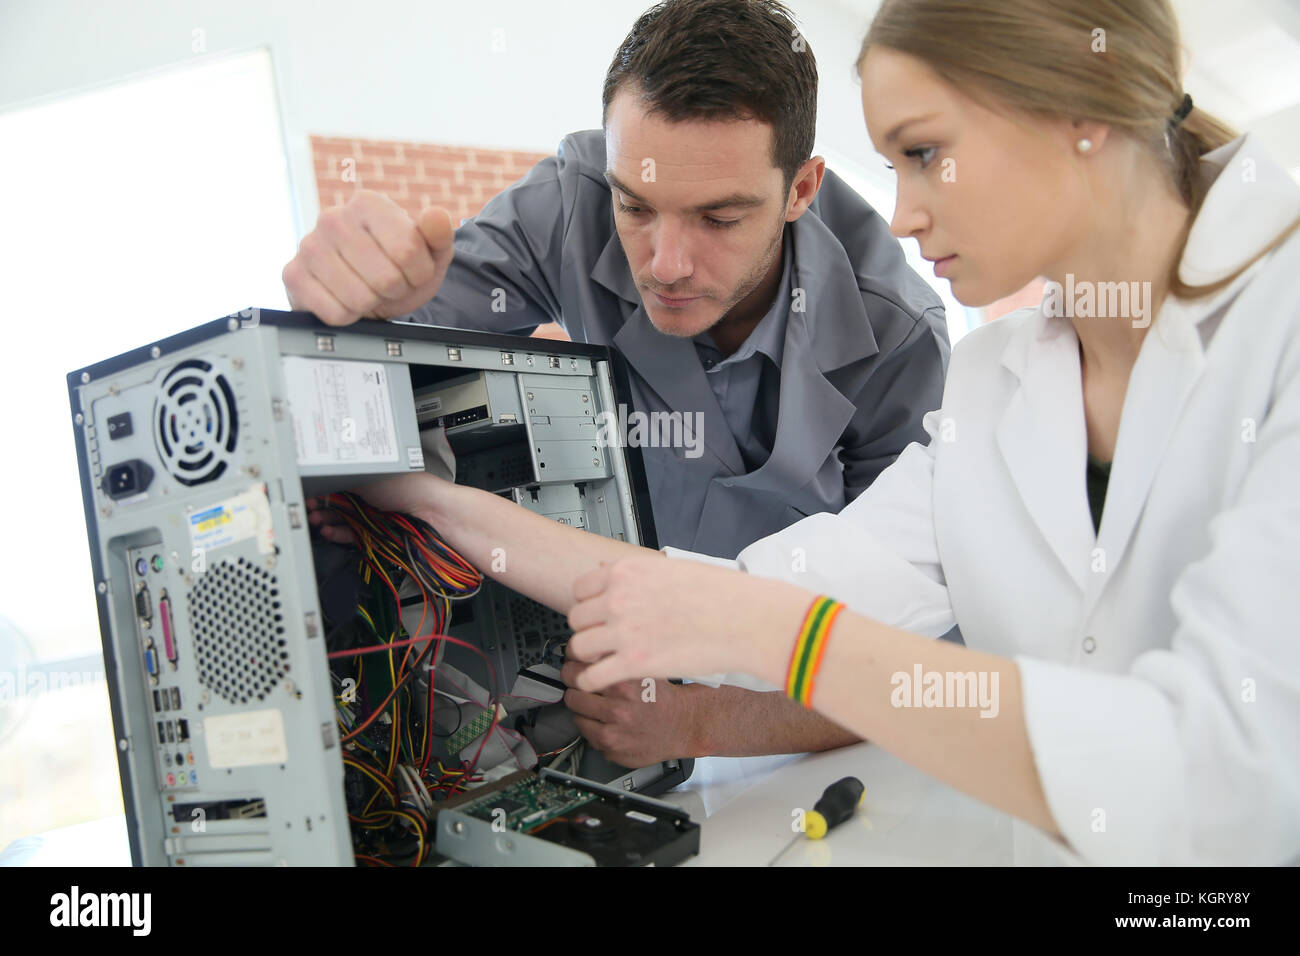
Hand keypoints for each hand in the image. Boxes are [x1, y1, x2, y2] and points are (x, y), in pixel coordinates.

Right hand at [282, 189, 454, 325]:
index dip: (418, 273)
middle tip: (388, 283)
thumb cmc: (398, 266)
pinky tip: (345, 298)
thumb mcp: (429, 252)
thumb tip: (437, 217)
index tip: (412, 270)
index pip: (408, 250)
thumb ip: (438, 235)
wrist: (365, 287)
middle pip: (385, 278)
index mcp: (368, 204)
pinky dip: (348, 316)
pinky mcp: (293, 275)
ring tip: (368, 289)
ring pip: (360, 299)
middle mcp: (333, 218)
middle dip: (395, 290)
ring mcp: (309, 246)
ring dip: (371, 304)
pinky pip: (335, 313)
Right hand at [306, 472, 447, 544]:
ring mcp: (372, 514)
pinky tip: (328, 532)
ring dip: (326, 520)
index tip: (305, 492)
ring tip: (316, 521)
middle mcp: (370, 494)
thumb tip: (321, 477)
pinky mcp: (374, 533)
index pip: (337, 480)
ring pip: (342, 519)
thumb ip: (344, 477)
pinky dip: (338, 534)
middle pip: (337, 501)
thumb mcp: (369, 475)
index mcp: (369, 474)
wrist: (432, 514)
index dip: (320, 487)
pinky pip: (351, 534)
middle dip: (320, 505)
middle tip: (308, 508)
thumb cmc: (408, 487)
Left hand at [561, 657, 702, 766]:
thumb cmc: (662, 697)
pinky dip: (590, 725)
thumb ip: (615, 659)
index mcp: (624, 684)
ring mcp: (613, 732)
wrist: (682, 725)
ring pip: (575, 713)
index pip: (578, 670)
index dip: (574, 664)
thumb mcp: (642, 668)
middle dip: (575, 685)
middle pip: (572, 692)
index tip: (574, 663)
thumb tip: (587, 649)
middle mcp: (618, 709)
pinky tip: (605, 720)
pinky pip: (584, 733)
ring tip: (595, 702)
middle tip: (581, 683)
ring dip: (581, 706)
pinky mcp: (610, 748)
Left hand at [565, 555, 806, 692]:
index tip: (596, 616)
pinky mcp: (633, 662)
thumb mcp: (672, 568)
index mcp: (627, 572)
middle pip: (577, 619)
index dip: (588, 605)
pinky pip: (591, 677)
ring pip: (579, 647)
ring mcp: (624, 631)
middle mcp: (618, 598)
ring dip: (588, 657)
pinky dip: (591, 682)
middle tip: (601, 640)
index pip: (580, 589)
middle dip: (588, 630)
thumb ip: (637, 573)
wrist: (744, 619)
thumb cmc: (721, 594)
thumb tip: (611, 572)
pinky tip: (601, 682)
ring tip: (600, 662)